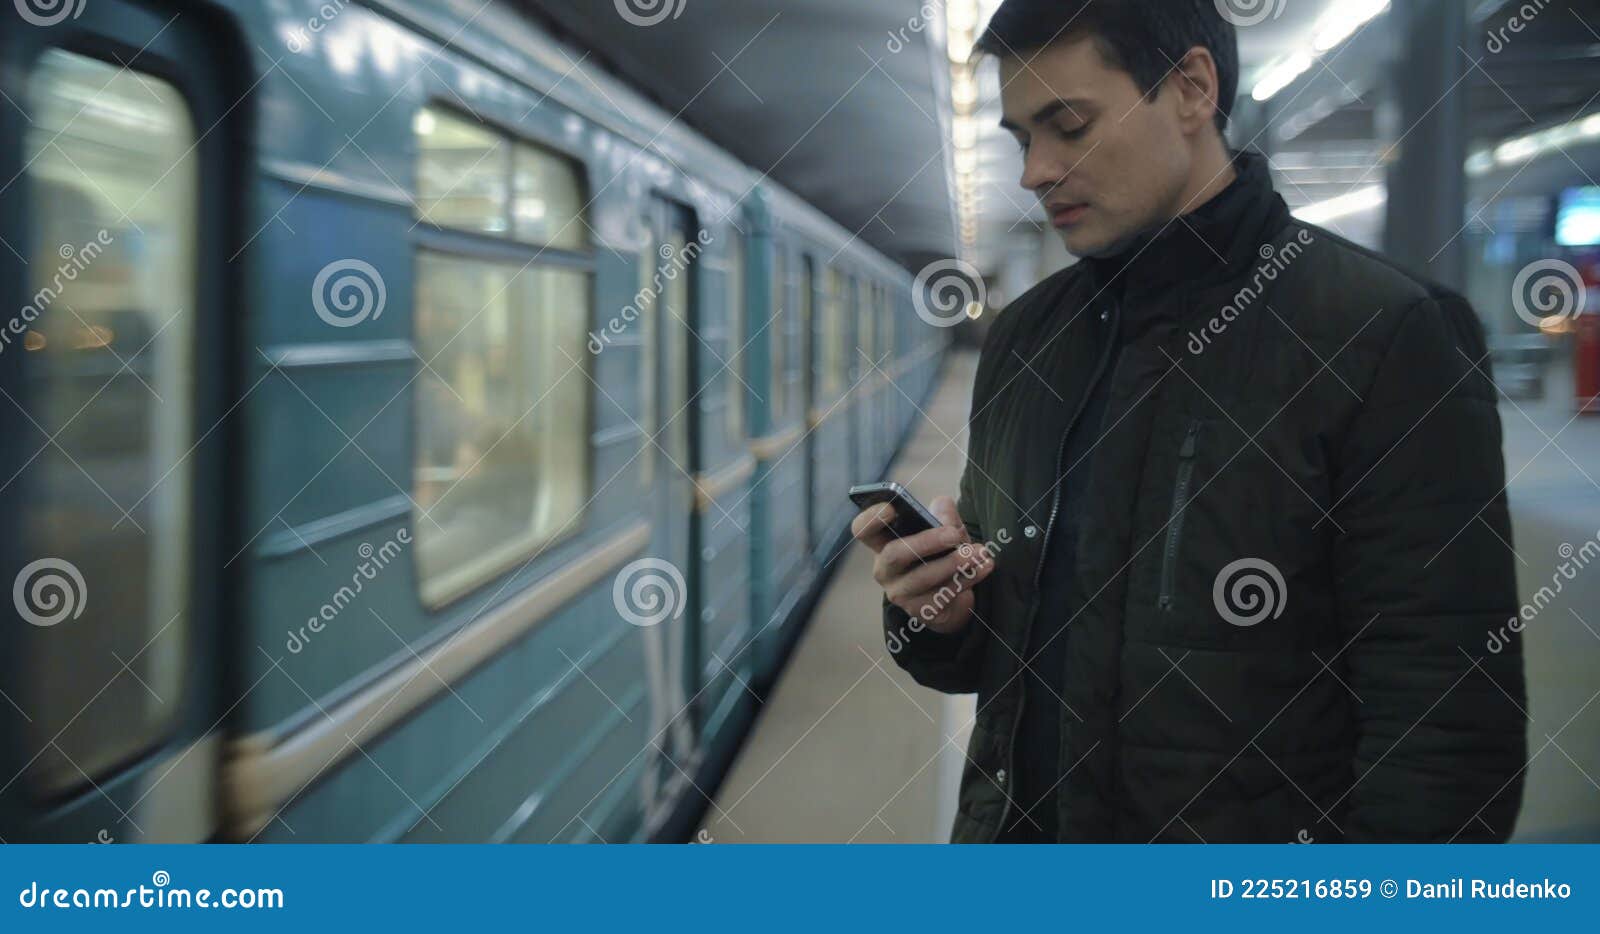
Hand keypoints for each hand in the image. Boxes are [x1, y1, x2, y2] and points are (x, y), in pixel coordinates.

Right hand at [850, 495, 994, 634]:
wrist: (951, 597)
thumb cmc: (941, 554)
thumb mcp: (942, 530)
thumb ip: (943, 514)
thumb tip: (943, 507)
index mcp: (883, 543)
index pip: (863, 529)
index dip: (871, 518)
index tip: (892, 508)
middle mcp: (885, 570)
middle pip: (894, 554)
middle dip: (926, 542)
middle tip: (954, 534)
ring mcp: (900, 593)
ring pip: (923, 577)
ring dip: (954, 563)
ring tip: (979, 552)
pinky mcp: (921, 611)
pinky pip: (943, 594)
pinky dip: (968, 578)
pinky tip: (984, 566)